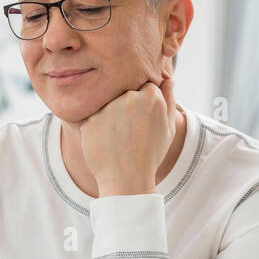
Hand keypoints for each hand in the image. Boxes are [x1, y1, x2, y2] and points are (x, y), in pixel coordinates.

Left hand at [80, 67, 177, 195]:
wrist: (126, 180)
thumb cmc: (150, 155)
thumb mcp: (167, 128)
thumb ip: (169, 99)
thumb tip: (167, 78)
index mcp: (151, 96)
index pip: (145, 86)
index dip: (144, 103)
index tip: (143, 119)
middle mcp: (128, 97)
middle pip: (125, 92)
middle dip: (126, 107)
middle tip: (130, 131)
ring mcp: (107, 107)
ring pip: (107, 103)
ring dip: (111, 115)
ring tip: (118, 139)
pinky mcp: (90, 119)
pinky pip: (93, 116)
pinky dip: (97, 128)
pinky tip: (106, 143)